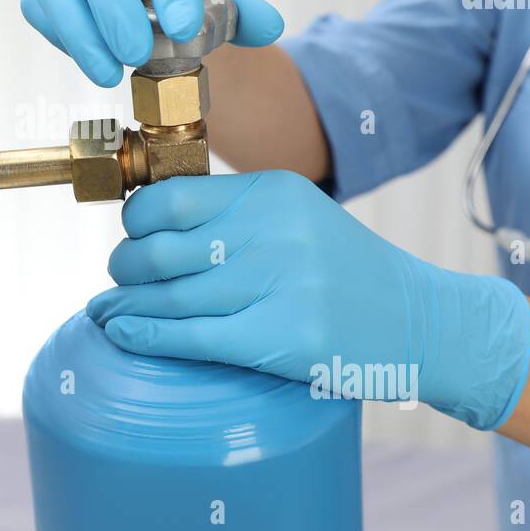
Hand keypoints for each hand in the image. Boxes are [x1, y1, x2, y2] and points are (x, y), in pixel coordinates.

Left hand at [86, 172, 529, 429]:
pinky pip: (192, 337)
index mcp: (272, 192)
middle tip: (119, 282)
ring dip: (125, 308)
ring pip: (169, 296)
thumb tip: (145, 225)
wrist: (422, 321)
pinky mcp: (284, 337)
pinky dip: (146, 336)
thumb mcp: (296, 217)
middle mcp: (273, 232)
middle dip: (123, 269)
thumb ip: (231, 214)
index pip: (169, 199)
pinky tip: (123, 334)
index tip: (130, 238)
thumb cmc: (346, 270)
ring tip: (108, 313)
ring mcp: (281, 285)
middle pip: (159, 250)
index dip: (134, 222)